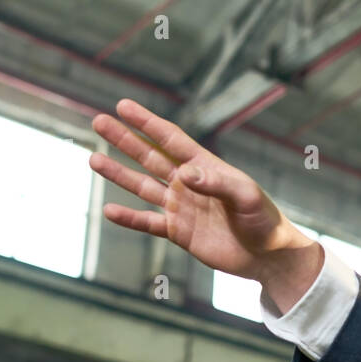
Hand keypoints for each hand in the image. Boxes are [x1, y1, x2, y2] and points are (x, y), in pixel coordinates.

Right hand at [89, 99, 322, 309]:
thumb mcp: (245, 196)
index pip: (171, 139)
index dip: (147, 123)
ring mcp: (181, 207)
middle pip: (150, 157)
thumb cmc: (263, 220)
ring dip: (118, 173)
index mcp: (205, 167)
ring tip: (93, 158)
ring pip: (143, 186)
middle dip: (125, 139)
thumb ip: (215, 183)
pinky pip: (148, 223)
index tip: (124, 106)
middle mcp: (188, 183)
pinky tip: (108, 210)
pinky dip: (129, 218)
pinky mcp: (179, 232)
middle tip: (99, 121)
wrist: (267, 256)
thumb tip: (183, 174)